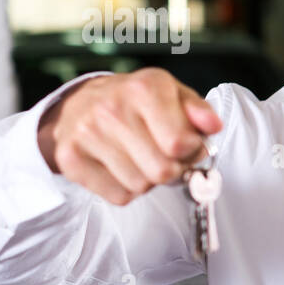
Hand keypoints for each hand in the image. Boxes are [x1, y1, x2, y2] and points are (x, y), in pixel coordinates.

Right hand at [38, 68, 222, 204]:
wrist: (81, 102)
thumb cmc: (136, 101)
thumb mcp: (173, 94)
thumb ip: (199, 110)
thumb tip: (213, 126)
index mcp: (144, 89)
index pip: (181, 144)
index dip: (192, 151)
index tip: (186, 144)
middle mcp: (112, 109)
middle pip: (163, 170)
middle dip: (173, 168)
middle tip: (165, 155)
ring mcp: (87, 134)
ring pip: (140, 186)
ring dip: (148, 179)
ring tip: (140, 156)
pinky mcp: (70, 158)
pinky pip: (118, 196)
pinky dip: (126, 188)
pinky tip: (121, 165)